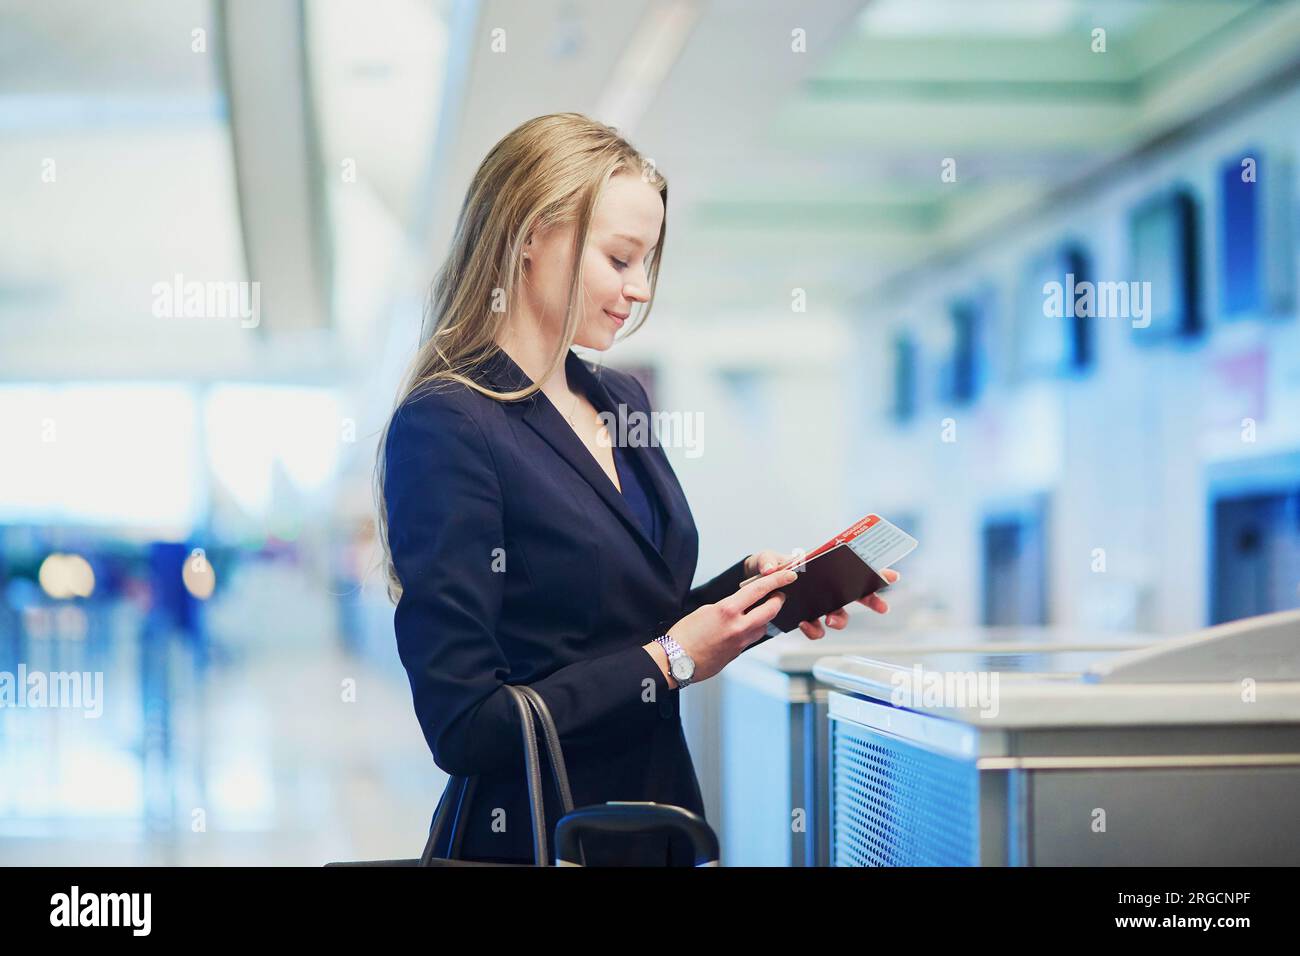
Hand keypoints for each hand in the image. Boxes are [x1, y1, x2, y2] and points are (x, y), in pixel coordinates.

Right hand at [655, 566, 798, 684]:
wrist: (676, 661)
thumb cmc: (684, 634)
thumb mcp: (705, 610)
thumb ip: (727, 606)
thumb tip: (740, 605)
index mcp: (727, 610)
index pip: (759, 590)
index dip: (777, 580)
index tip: (789, 576)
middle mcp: (738, 626)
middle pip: (771, 610)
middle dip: (778, 600)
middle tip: (780, 594)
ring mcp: (740, 642)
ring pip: (764, 626)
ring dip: (765, 617)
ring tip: (760, 610)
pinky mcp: (737, 654)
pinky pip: (752, 638)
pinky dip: (753, 630)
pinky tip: (745, 626)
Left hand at [743, 550, 899, 639]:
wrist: (754, 586)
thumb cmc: (767, 567)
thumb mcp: (766, 559)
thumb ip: (767, 561)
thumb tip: (771, 569)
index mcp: (822, 569)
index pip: (853, 570)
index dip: (875, 574)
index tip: (892, 576)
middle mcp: (825, 588)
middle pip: (855, 596)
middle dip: (871, 601)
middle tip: (882, 608)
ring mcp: (817, 605)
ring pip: (838, 616)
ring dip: (839, 620)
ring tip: (831, 621)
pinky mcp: (805, 619)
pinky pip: (816, 628)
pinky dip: (813, 629)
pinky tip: (804, 625)